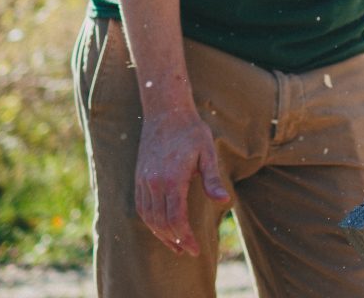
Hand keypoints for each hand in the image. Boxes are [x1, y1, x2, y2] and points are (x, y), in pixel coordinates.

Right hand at [134, 108, 230, 255]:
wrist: (165, 112)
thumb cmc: (191, 130)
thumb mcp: (207, 152)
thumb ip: (212, 179)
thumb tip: (224, 201)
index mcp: (172, 178)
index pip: (176, 218)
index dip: (185, 237)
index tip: (195, 249)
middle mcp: (154, 182)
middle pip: (161, 222)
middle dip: (174, 240)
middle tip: (188, 251)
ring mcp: (143, 180)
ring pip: (148, 217)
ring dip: (161, 234)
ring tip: (175, 244)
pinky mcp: (139, 177)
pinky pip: (141, 206)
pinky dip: (150, 221)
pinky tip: (161, 226)